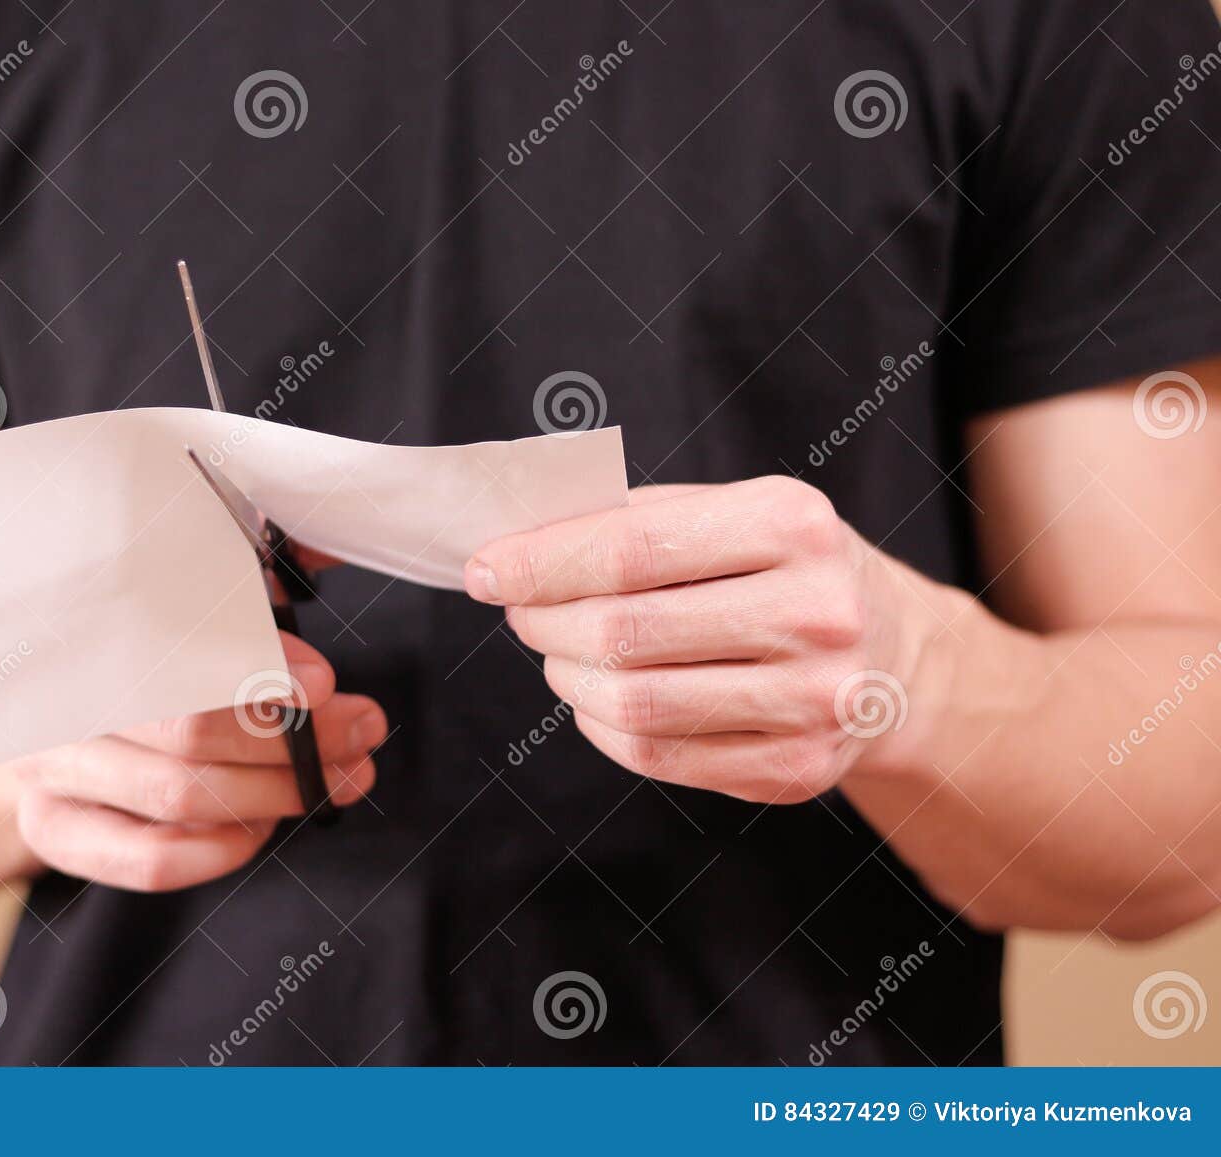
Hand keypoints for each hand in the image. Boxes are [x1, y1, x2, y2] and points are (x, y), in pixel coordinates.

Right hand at [13, 632, 385, 890]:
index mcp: (92, 624)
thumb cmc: (134, 656)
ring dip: (277, 793)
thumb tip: (321, 577)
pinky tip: (262, 826)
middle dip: (296, 739)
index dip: (261, 669)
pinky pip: (149, 859)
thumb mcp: (185, 603)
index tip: (325, 682)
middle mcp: (64, 694)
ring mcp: (50, 767)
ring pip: (178, 794)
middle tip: (361, 732)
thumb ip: (245, 596)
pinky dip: (222, 847)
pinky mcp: (54, 830)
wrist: (37, 725)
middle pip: (189, 731)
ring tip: (340, 779)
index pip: (183, 647)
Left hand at [465, 477, 939, 802]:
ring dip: (567, 675)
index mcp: (794, 526)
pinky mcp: (796, 770)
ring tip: (559, 649)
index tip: (484, 569)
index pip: (633, 549)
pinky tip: (598, 697)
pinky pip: (657, 757)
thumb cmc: (789, 571)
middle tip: (519, 610)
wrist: (898, 659)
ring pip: (635, 703)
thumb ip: (636, 518)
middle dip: (544, 619)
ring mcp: (814, 702)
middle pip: (625, 631)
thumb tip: (519, 538)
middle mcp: (816, 614)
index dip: (541, 562)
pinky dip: (601, 726)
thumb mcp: (736, 512)